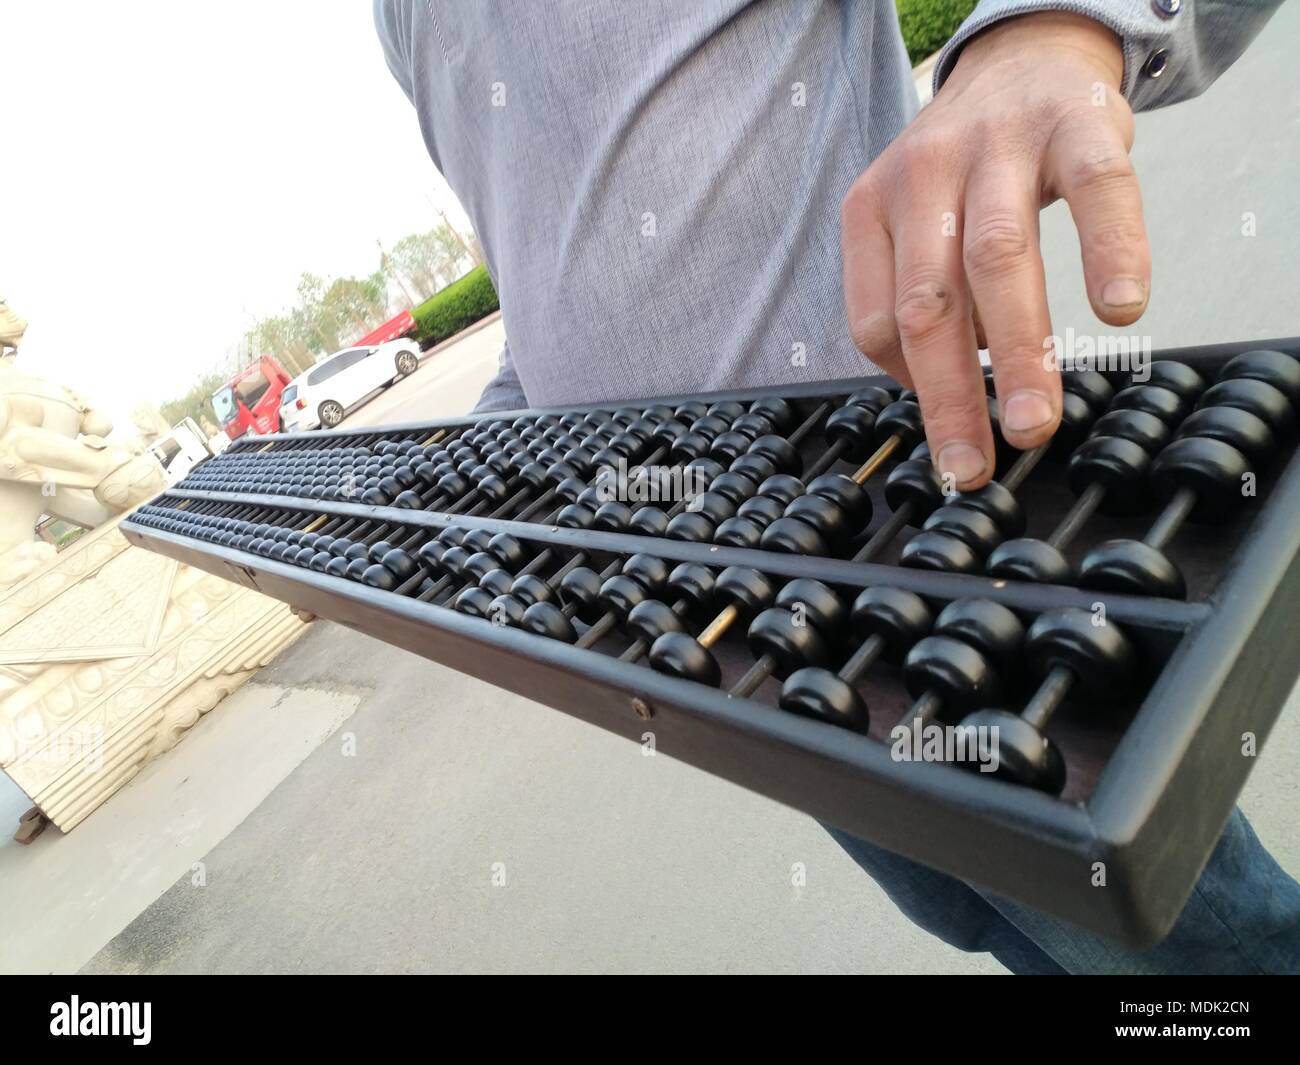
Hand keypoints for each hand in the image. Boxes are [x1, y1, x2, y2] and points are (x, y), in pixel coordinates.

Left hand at [842, 12, 1146, 488]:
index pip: (876, 318)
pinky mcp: (1072, 124)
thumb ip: (921, 293)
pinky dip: (1109, 252)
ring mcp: (996, 146)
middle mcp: (924, 176)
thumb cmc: (966, 169)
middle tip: (975, 463)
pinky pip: (1095, 192)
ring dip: (1018, 352)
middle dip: (951, 395)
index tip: (949, 427)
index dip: (909, 383)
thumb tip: (946, 392)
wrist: (1019, 62)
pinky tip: (1120, 309)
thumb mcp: (913, 220)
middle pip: (930, 302)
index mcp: (873, 209)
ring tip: (1034, 420)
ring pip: (998, 260)